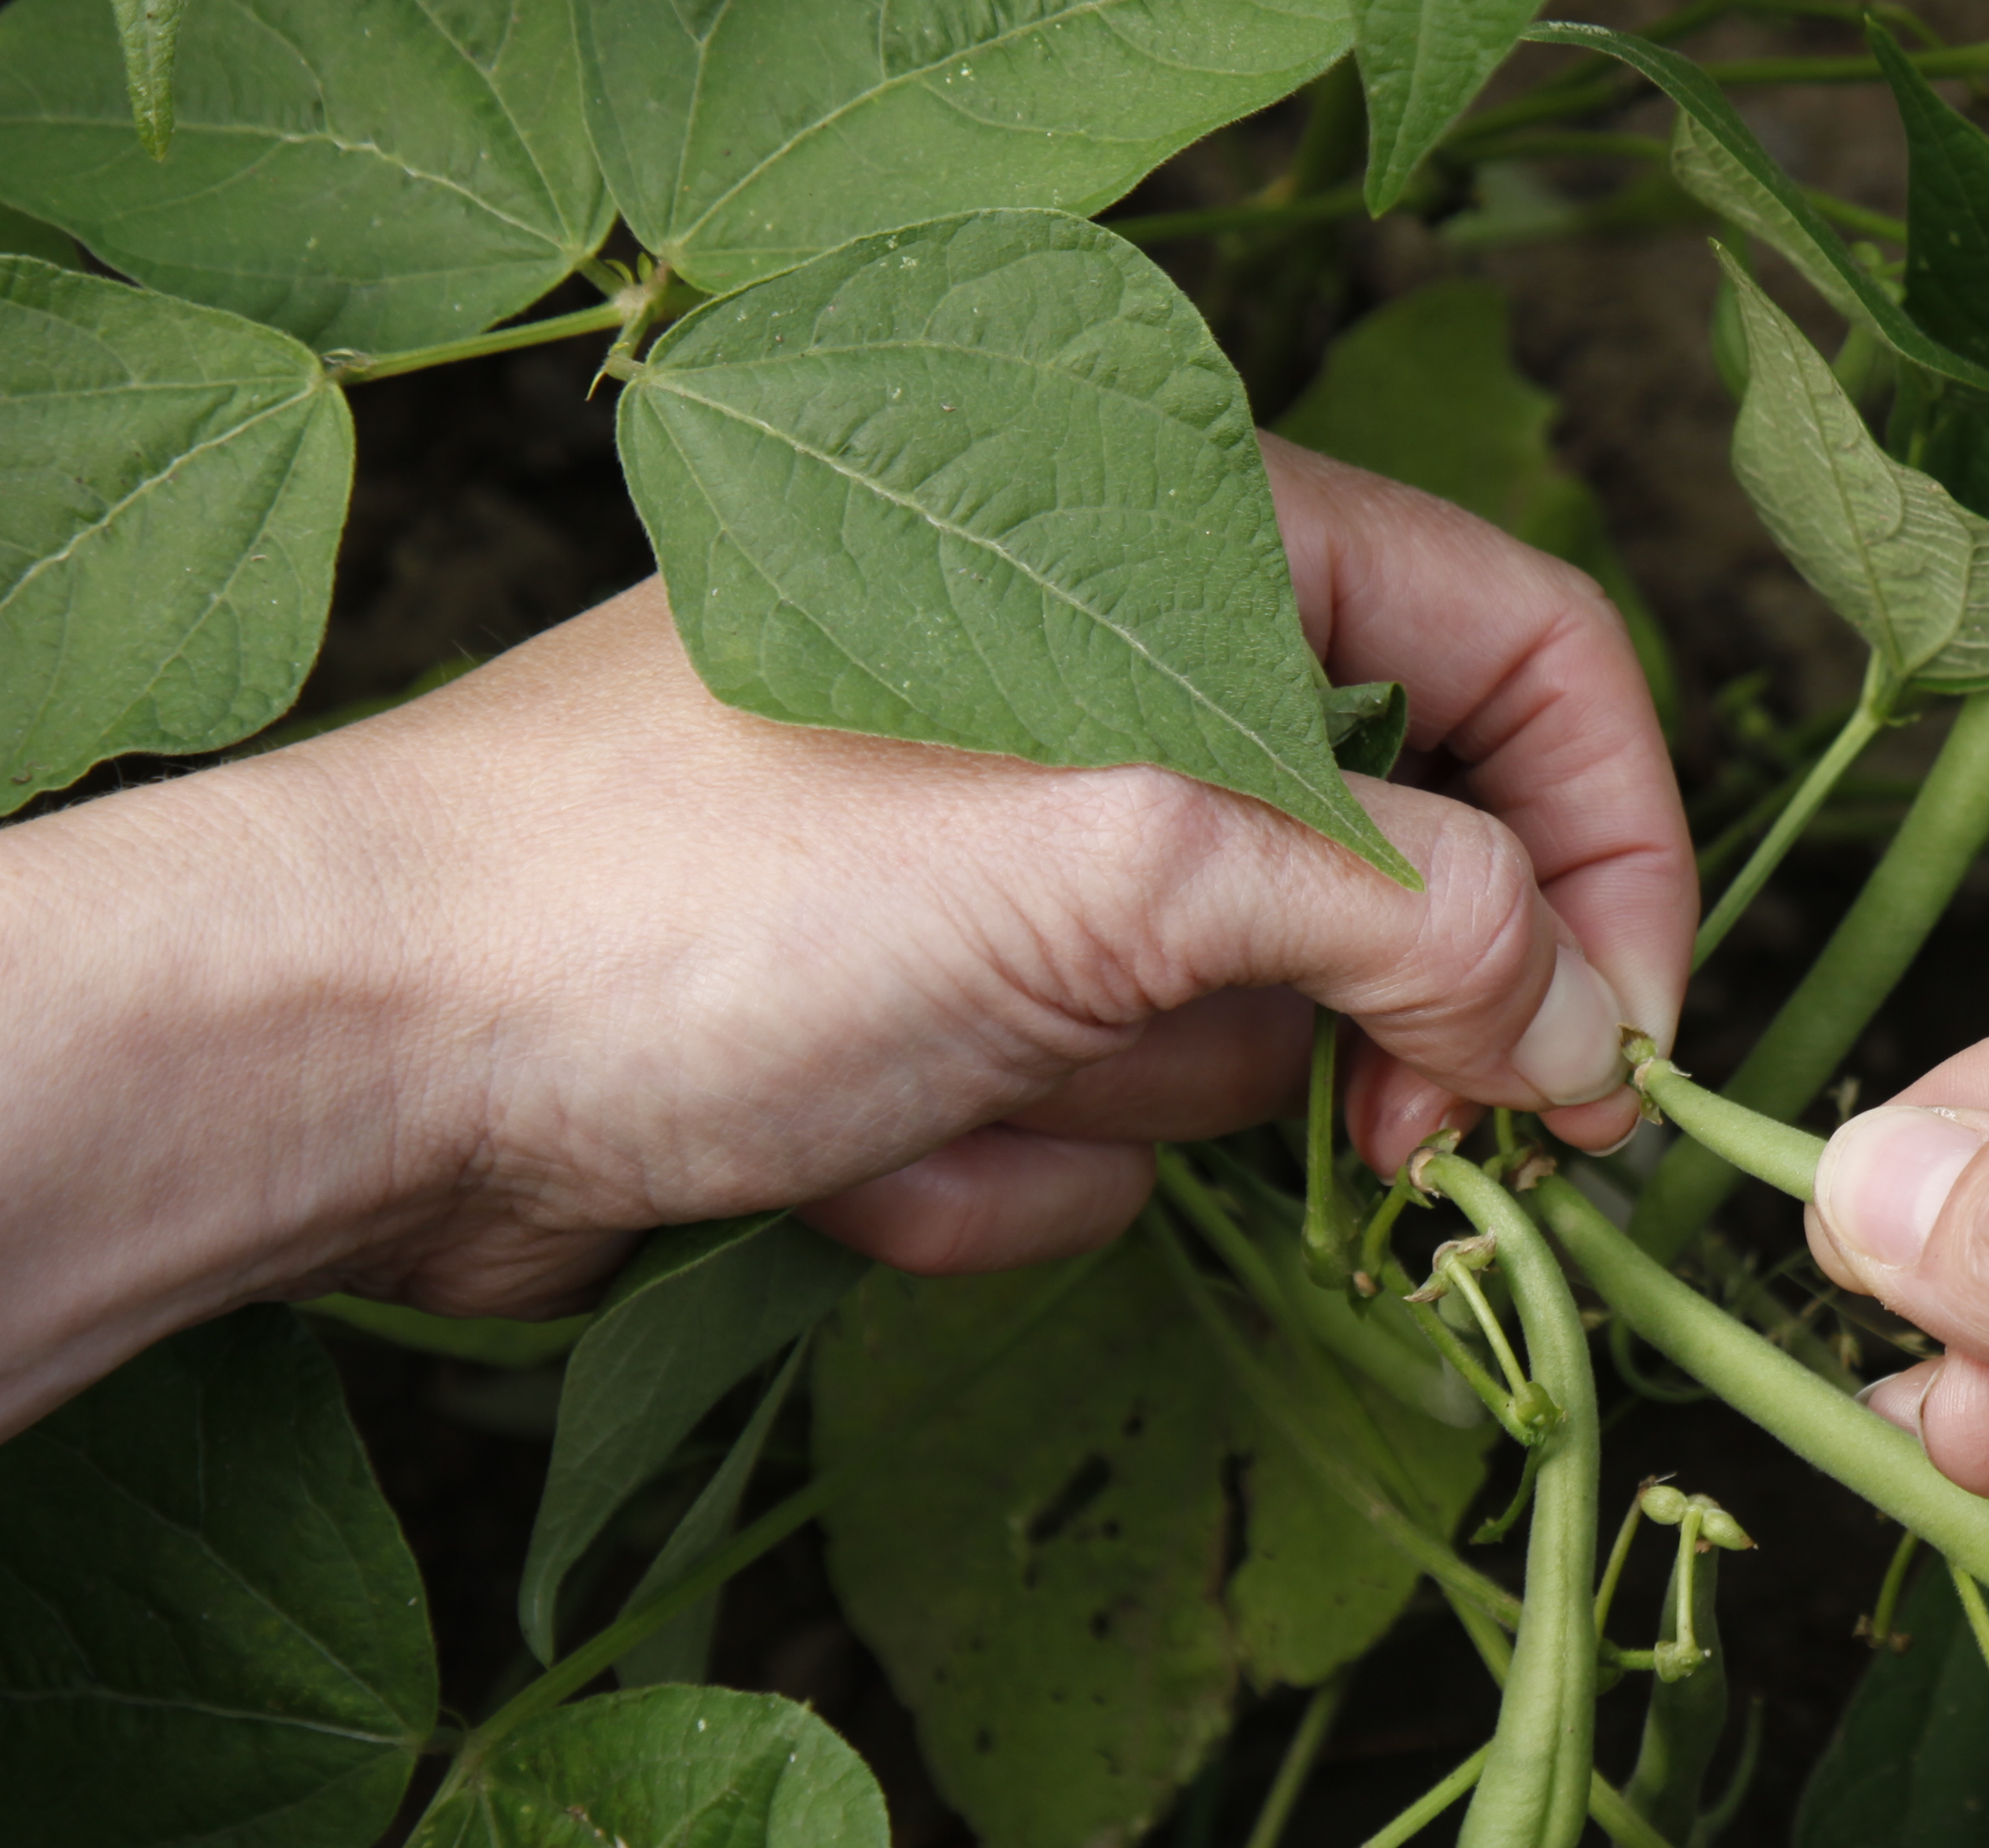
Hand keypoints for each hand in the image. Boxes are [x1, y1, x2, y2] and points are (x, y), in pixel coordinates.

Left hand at [0, 440, 1688, 1484]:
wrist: (364, 1053)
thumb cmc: (702, 888)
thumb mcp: (1123, 863)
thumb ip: (1414, 917)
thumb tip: (1588, 1024)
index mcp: (1171, 538)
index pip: (1521, 657)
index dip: (1613, 854)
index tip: (1624, 1059)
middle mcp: (1106, 671)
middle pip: (1400, 879)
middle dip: (1329, 1032)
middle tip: (1363, 1150)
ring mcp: (1015, 849)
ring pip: (1235, 1035)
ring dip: (1110, 1106)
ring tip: (935, 1077)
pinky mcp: (933, 1003)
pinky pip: (1084, 1125)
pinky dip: (989, 1168)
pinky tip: (843, 1148)